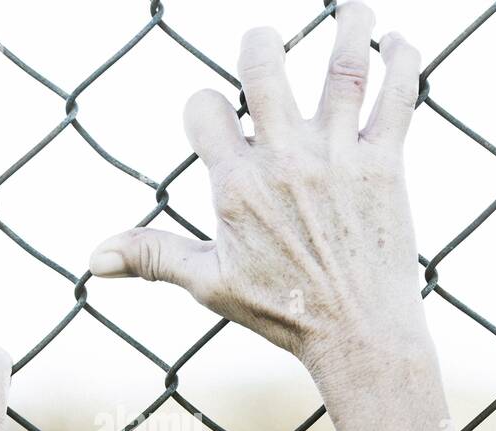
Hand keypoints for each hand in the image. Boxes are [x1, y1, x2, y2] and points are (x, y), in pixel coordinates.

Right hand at [88, 2, 422, 374]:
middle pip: (263, 67)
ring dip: (349, 27)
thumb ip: (153, 256)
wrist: (358, 334)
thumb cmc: (281, 311)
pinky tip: (400, 43)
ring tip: (352, 10)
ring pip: (343, 66)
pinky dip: (403, 61)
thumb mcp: (209, 283)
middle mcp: (284, 160)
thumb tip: (93, 259)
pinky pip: (398, 97)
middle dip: (259, 43)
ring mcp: (337, 156)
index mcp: (236, 185)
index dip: (200, 108)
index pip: (202, 111)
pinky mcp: (385, 163)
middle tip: (264, 44)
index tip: (213, 122)